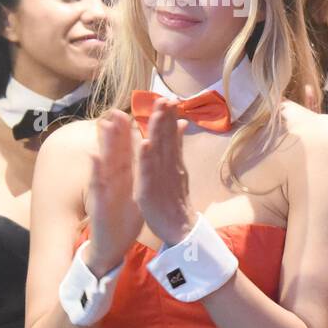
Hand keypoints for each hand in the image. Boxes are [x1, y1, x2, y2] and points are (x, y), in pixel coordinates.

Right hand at [85, 110, 143, 272]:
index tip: (137, 114)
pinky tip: (94, 157)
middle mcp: (114, 177)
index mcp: (126, 173)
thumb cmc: (124, 212)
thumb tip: (150, 148)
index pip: (131, 148)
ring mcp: (104, 188)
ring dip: (104, 143)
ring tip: (104, 124)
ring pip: (104, 162)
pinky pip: (97, 185)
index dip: (136, 129)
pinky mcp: (99, 202)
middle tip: (120, 107)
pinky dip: (96, 170)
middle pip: (116, 150)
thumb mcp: (138, 187)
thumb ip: (142, 167)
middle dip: (118, 130)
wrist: (112, 240)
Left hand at [134, 99, 193, 244]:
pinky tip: (145, 143)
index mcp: (174, 162)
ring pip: (159, 151)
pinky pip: (147, 173)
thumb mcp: (179, 171)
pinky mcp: (149, 191)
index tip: (169, 98)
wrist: (181, 230)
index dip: (170, 117)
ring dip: (158, 131)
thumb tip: (182, 124)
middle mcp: (169, 167)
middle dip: (166, 118)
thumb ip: (178, 148)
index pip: (172, 135)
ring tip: (158, 112)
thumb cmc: (176, 201)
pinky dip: (147, 158)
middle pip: (167, 139)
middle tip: (166, 98)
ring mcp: (160, 178)